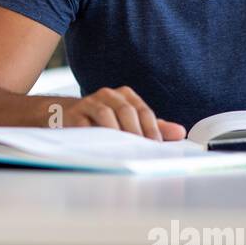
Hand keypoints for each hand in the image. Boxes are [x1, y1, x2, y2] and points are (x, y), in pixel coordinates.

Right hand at [55, 86, 186, 140]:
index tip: (156, 145)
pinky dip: (95, 134)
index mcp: (124, 95)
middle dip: (136, 132)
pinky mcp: (74, 114)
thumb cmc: (102, 120)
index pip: (143, 110)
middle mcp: (108, 95)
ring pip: (106, 113)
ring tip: (124, 148)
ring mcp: (89, 102)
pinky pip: (86, 124)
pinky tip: (102, 146)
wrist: (66, 115)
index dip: (151, 128)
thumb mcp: (129, 122)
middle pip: (127, 110)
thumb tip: (180, 132)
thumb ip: (154, 126)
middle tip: (142, 149)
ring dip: (117, 132)